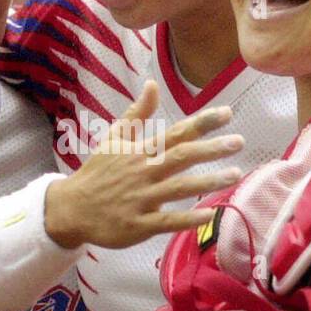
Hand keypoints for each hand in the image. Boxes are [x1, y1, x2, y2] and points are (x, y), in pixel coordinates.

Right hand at [44, 81, 242, 249]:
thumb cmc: (98, 172)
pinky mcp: (138, 225)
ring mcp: (141, 200)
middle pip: (181, 157)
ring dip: (208, 181)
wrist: (71, 209)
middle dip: (210, 149)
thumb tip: (152, 84)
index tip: (227, 113)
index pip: (175, 133)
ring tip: (236, 174)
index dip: (201, 123)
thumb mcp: (113, 138)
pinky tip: (209, 213)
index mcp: (139, 151)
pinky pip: (166, 221)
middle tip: (239, 142)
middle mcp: (143, 172)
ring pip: (178, 188)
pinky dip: (187, 218)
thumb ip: (137, 113)